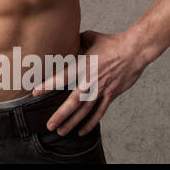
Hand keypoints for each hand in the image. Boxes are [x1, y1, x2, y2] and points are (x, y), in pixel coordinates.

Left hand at [31, 29, 149, 136]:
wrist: (134, 51)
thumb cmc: (112, 42)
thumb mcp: (90, 38)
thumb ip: (77, 41)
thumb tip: (68, 38)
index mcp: (83, 66)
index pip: (62, 78)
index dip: (48, 86)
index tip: (35, 94)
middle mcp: (91, 81)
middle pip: (73, 102)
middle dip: (60, 115)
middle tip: (49, 125)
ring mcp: (101, 89)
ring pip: (85, 110)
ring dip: (72, 122)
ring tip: (61, 131)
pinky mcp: (111, 95)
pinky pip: (99, 112)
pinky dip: (91, 123)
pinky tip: (82, 131)